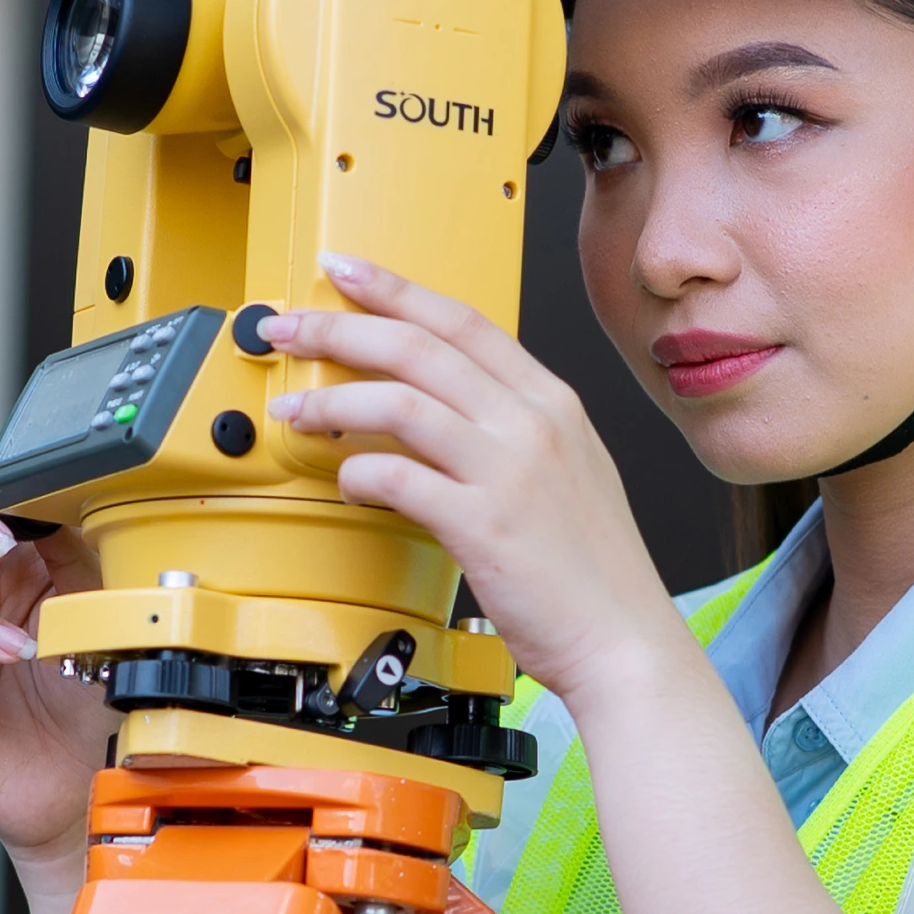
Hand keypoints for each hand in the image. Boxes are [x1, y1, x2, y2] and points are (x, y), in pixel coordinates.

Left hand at [263, 255, 688, 706]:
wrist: (625, 641)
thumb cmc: (592, 572)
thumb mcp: (568, 470)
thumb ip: (511, 429)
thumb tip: (439, 406)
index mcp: (552, 402)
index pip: (461, 319)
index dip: (394, 288)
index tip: (343, 271)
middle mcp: (533, 424)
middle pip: (418, 347)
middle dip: (338, 328)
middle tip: (288, 331)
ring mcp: (509, 471)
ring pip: (398, 402)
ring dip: (331, 401)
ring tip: (296, 413)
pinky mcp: (483, 525)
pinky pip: (396, 477)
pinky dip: (356, 474)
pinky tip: (345, 484)